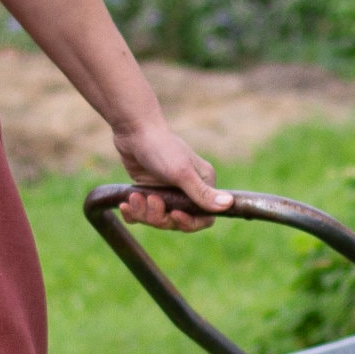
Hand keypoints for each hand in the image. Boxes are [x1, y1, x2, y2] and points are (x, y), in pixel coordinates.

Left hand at [113, 121, 229, 230]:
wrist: (134, 131)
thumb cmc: (161, 148)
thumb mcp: (182, 172)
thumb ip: (202, 193)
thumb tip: (229, 204)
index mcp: (202, 185)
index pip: (203, 218)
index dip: (189, 222)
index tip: (174, 215)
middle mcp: (187, 191)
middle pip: (176, 222)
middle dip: (160, 216)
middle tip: (150, 198)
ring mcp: (167, 192)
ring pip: (157, 219)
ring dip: (144, 212)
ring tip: (134, 197)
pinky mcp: (149, 192)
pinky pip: (142, 214)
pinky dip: (133, 213)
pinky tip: (125, 205)